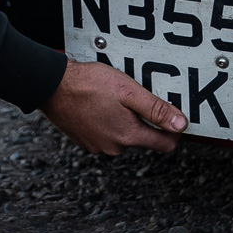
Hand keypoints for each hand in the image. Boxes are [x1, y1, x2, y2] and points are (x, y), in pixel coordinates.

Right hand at [42, 58, 186, 154]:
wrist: (51, 86)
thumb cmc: (88, 85)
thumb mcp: (128, 91)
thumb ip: (156, 109)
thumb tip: (180, 124)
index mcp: (128, 135)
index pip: (165, 144)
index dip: (173, 130)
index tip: (173, 116)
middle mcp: (114, 147)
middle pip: (142, 137)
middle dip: (142, 119)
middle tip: (133, 96)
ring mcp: (98, 146)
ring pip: (122, 134)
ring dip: (123, 119)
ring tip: (111, 98)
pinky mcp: (86, 141)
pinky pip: (106, 133)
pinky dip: (107, 120)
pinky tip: (99, 104)